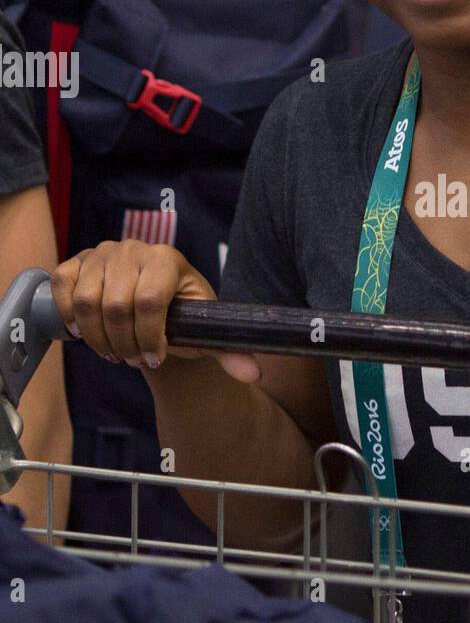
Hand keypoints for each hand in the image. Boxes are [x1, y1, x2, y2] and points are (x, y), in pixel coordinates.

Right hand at [50, 240, 260, 382]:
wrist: (158, 306)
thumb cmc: (182, 318)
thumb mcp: (207, 332)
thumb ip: (229, 351)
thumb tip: (254, 373)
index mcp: (168, 259)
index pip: (149, 301)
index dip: (149, 338)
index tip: (154, 358)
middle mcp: (134, 249)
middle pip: (115, 305)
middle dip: (123, 343)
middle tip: (132, 359)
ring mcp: (102, 253)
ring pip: (86, 301)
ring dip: (97, 337)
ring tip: (113, 351)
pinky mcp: (77, 261)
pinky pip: (62, 288)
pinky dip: (68, 316)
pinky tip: (85, 332)